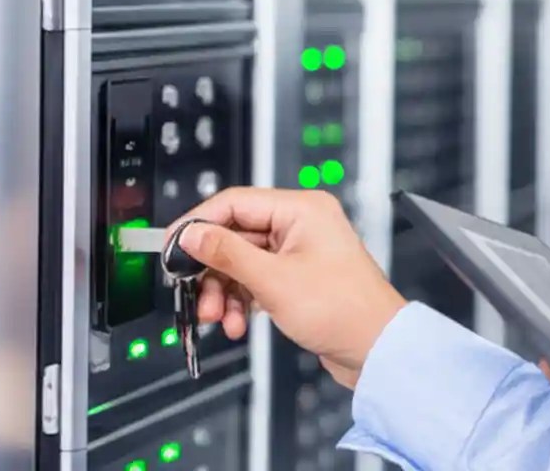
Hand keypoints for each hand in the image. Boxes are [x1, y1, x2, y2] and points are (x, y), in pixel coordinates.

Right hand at [174, 187, 405, 387]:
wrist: (376, 347)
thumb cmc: (344, 310)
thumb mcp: (273, 280)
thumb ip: (227, 254)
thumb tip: (193, 234)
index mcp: (303, 210)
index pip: (235, 202)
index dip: (199, 224)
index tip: (173, 247)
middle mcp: (302, 224)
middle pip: (236, 234)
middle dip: (212, 269)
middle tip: (193, 292)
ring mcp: (301, 251)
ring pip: (243, 261)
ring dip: (224, 290)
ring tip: (218, 317)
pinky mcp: (299, 277)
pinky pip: (257, 279)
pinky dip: (242, 299)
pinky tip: (236, 322)